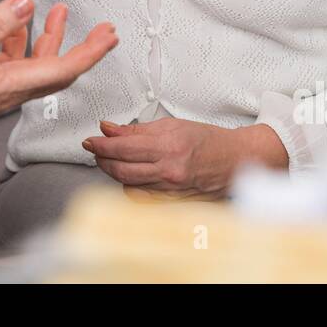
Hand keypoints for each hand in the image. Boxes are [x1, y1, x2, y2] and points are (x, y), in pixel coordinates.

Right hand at [0, 0, 117, 132]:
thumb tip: (25, 3)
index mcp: (11, 86)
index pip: (64, 69)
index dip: (90, 52)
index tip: (110, 36)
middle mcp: (9, 92)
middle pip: (58, 69)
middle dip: (83, 48)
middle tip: (104, 30)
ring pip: (36, 64)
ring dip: (50, 38)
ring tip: (58, 11)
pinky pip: (13, 62)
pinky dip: (22, 41)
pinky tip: (16, 23)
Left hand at [82, 118, 286, 199]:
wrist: (236, 160)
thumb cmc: (209, 140)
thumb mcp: (172, 125)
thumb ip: (138, 130)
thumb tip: (110, 129)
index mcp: (168, 146)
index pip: (123, 147)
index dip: (101, 145)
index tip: (90, 141)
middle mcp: (169, 170)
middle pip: (121, 169)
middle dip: (102, 160)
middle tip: (96, 151)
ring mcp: (172, 188)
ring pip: (129, 185)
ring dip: (115, 173)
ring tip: (113, 162)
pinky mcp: (174, 201)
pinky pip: (142, 198)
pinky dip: (132, 188)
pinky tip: (131, 178)